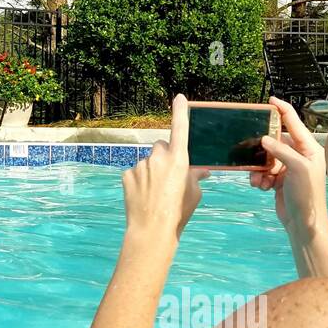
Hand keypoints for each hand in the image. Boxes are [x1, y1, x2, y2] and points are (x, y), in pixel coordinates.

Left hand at [121, 94, 207, 239]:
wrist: (152, 230)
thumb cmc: (178, 212)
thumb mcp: (193, 193)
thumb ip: (195, 176)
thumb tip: (200, 170)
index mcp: (178, 160)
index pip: (180, 129)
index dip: (180, 112)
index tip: (179, 97)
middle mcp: (158, 158)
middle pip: (161, 147)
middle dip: (164, 156)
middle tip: (168, 176)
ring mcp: (140, 165)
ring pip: (147, 161)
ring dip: (151, 171)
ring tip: (155, 192)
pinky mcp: (127, 174)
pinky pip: (135, 172)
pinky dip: (139, 180)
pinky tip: (143, 195)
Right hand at [249, 96, 327, 235]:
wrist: (302, 223)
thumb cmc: (306, 195)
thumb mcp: (298, 168)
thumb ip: (281, 151)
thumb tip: (265, 139)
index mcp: (310, 149)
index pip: (295, 124)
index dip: (283, 110)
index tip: (270, 100)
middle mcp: (300, 155)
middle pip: (276, 141)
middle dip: (263, 147)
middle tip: (251, 146)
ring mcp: (288, 168)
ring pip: (266, 158)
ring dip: (259, 167)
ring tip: (259, 178)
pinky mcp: (278, 179)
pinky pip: (263, 171)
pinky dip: (259, 178)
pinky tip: (261, 186)